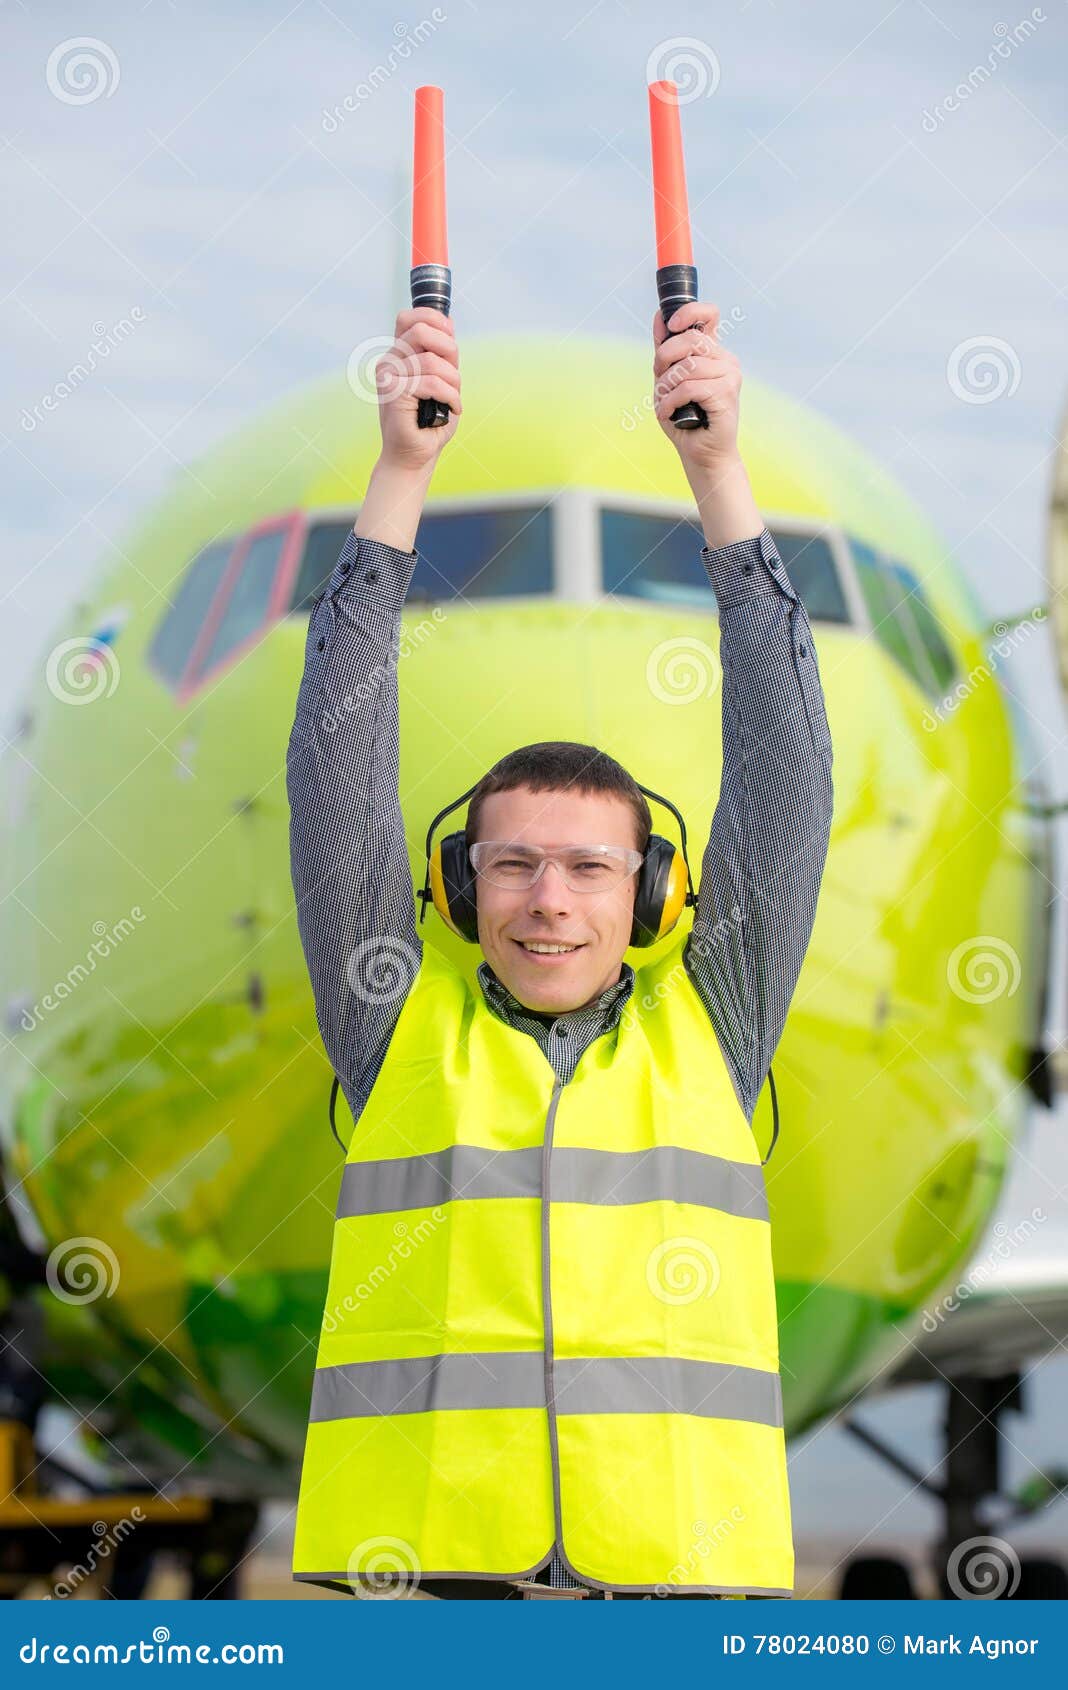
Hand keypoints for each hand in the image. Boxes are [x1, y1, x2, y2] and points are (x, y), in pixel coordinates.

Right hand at [374, 306, 460, 471]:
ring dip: (453, 381)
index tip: (450, 349)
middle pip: (422, 330)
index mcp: (399, 355)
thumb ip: (442, 352)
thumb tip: (448, 319)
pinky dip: (450, 397)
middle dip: (449, 350)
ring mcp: (387, 376)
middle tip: (454, 376)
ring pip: (431, 360)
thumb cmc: (430, 422)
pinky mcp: (393, 393)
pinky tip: (452, 409)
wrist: (415, 456)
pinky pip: (431, 383)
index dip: (435, 322)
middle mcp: (389, 361)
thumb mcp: (443, 379)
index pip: (410, 317)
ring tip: (453, 399)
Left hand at [652, 300, 741, 472]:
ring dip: (666, 386)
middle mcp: (724, 359)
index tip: (671, 325)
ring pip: (687, 365)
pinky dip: (671, 400)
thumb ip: (665, 351)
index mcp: (712, 352)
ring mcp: (729, 374)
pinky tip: (668, 413)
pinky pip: (689, 386)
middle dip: (664, 358)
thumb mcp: (667, 380)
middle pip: (689, 338)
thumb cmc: (685, 418)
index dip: (689, 312)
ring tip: (663, 403)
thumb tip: (660, 317)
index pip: (708, 314)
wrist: (702, 454)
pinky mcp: (726, 392)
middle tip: (659, 380)